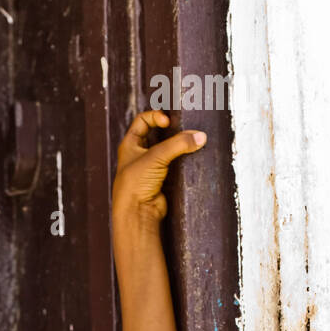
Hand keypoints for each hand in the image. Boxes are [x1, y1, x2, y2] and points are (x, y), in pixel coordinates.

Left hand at [112, 110, 205, 225]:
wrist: (137, 213)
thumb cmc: (135, 185)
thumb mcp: (156, 157)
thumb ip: (178, 144)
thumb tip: (200, 137)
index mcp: (129, 145)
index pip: (142, 120)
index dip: (156, 116)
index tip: (168, 122)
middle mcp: (138, 155)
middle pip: (156, 134)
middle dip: (171, 130)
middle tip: (183, 129)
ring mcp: (150, 168)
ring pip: (167, 150)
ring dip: (178, 146)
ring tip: (189, 142)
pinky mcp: (160, 180)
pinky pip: (173, 165)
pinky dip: (181, 160)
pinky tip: (189, 157)